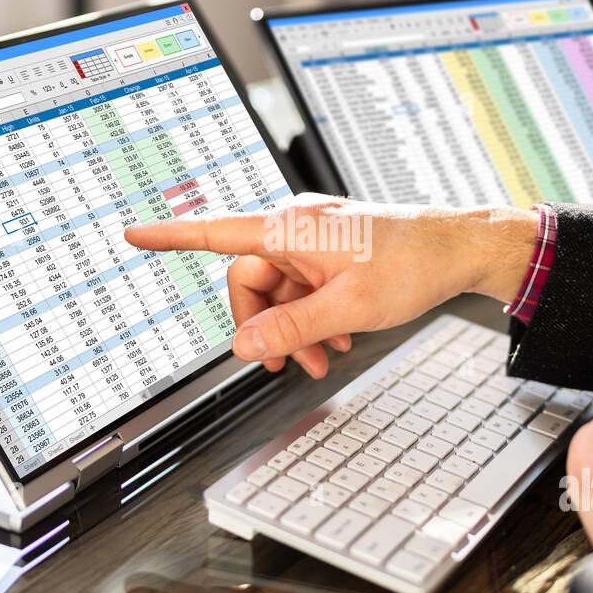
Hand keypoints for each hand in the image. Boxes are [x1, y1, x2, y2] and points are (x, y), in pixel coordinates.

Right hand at [124, 193, 539, 377]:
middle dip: (266, 328)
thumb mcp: (347, 308)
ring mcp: (314, 242)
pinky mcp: (331, 254)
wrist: (460, 249)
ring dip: (294, 330)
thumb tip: (244, 347)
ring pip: (279, 293)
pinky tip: (337, 342)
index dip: (170, 237)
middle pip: (249, 283)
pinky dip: (313, 319)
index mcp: (290, 229)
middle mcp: (295, 229)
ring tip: (323, 360)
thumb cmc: (412, 263)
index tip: (132, 234)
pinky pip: (303, 290)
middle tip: (291, 364)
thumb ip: (291, 329)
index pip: (216, 233)